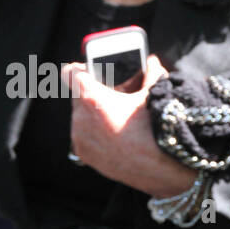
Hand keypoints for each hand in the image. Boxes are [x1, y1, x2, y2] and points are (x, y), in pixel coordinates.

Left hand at [62, 54, 197, 196]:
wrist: (159, 166)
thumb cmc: (153, 129)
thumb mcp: (152, 95)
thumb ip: (150, 73)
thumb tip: (152, 62)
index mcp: (91, 98)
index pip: (70, 73)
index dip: (80, 70)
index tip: (90, 72)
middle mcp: (80, 118)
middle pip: (78, 96)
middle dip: (93, 93)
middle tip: (113, 95)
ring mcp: (79, 138)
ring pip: (80, 116)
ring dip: (93, 114)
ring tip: (115, 117)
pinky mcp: (83, 154)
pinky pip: (83, 135)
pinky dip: (94, 132)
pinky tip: (113, 134)